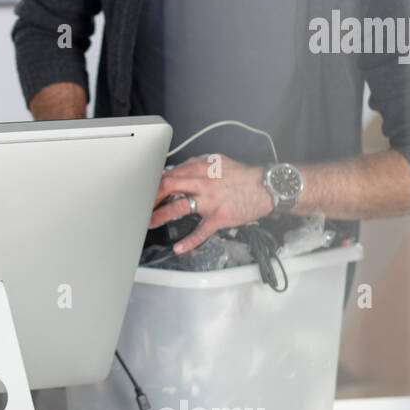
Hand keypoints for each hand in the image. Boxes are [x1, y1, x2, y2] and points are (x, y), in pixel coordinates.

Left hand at [149, 154, 273, 253]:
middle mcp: (204, 182)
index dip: (155, 182)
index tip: (147, 190)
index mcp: (202, 167)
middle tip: (142, 205)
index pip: (171, 173)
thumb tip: (177, 170)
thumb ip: (197, 165)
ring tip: (150, 222)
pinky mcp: (219, 217)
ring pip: (179, 207)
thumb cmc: (243, 176)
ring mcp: (211, 201)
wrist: (267, 187)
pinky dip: (189, 241)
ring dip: (160, 215)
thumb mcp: (218, 162)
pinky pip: (201, 231)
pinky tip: (178, 247)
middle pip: (169, 186)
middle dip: (151, 196)